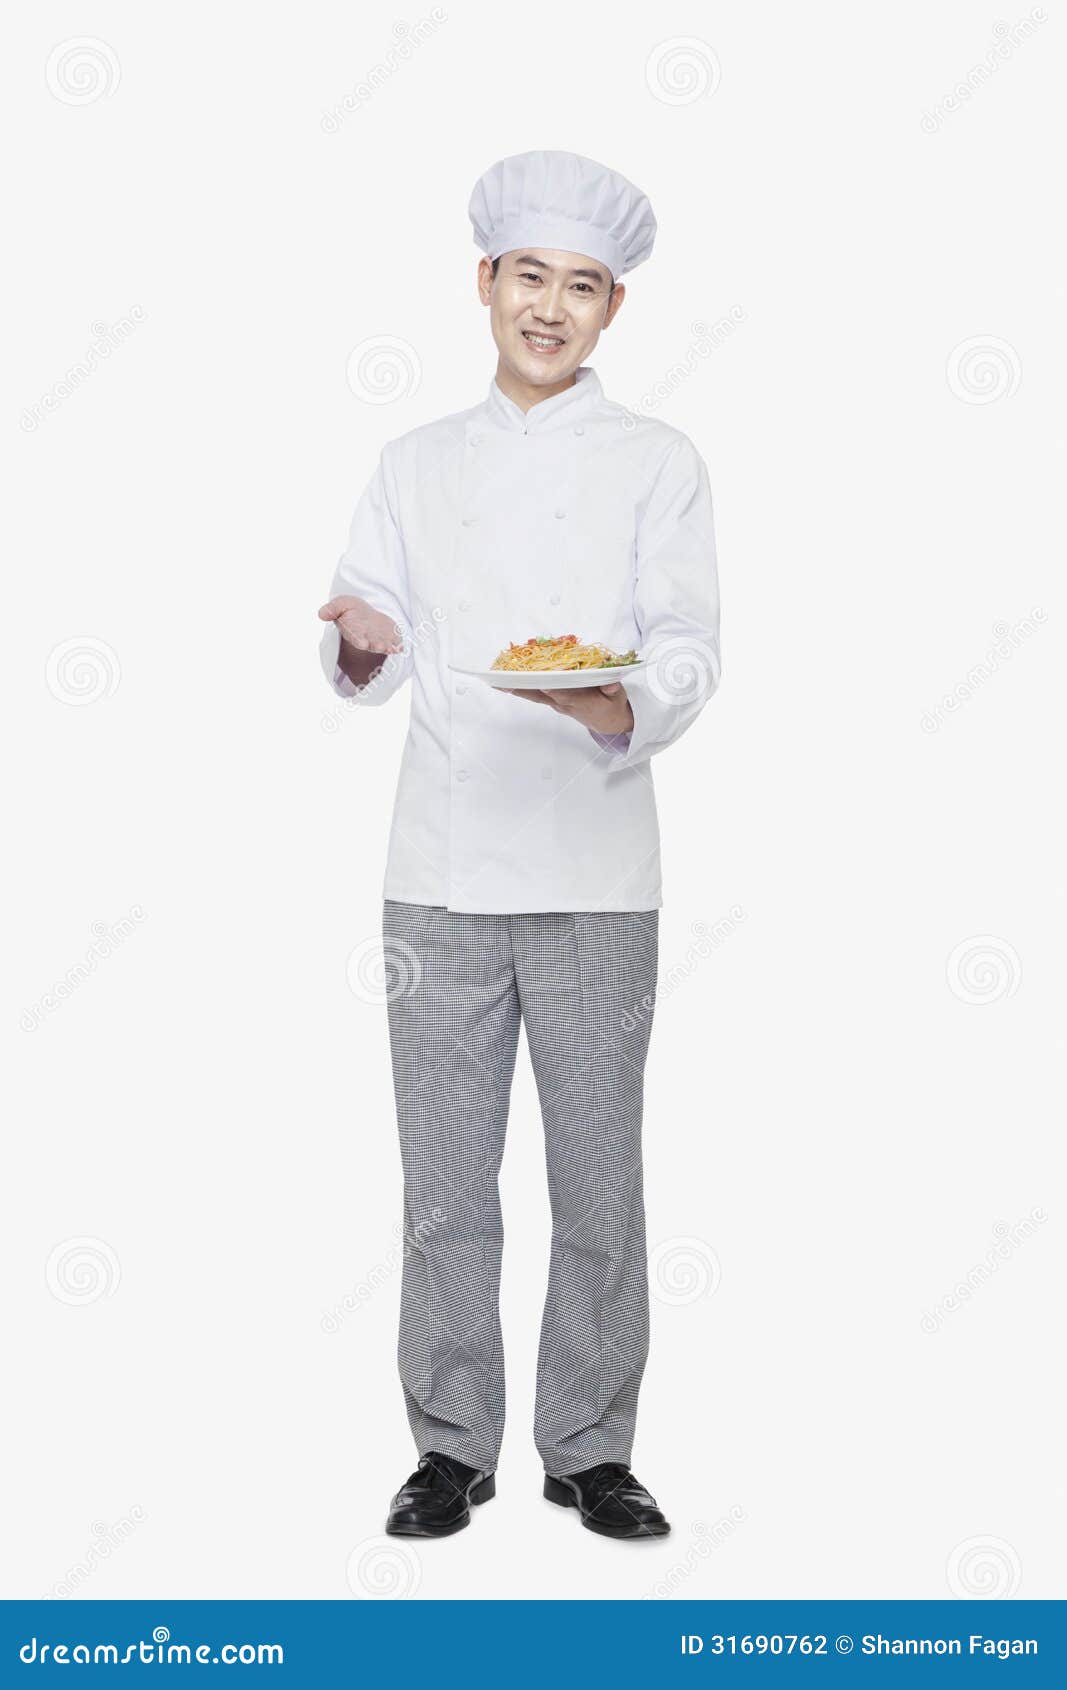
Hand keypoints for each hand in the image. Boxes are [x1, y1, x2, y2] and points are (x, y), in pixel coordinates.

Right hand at [318, 595, 402, 655]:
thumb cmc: (350, 609)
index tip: (363, 643)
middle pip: (372, 644)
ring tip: (393, 648)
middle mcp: (367, 638)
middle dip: (376, 645)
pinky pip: (395, 642)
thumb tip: (321, 614)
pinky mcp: (390, 637)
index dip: (359, 640)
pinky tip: (401, 646)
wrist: (363, 613)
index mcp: (354, 632)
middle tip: (381, 647)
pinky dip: (398, 645)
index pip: (355, 638)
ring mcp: (379, 639)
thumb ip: (331, 609)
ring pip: (384, 645)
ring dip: (388, 647)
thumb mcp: (340, 604)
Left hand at [498, 680, 633, 735]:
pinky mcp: (553, 702)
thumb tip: (611, 684)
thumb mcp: (618, 697)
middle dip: (525, 688)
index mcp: (582, 701)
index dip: (554, 689)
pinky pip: (535, 695)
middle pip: (542, 695)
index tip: (542, 683)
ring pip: (535, 695)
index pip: (565, 695)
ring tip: (496, 682)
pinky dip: (520, 689)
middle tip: (505, 682)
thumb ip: (614, 690)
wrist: (607, 722)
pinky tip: (505, 684)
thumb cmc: (613, 704)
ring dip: (516, 689)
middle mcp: (565, 703)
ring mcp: (557, 704)